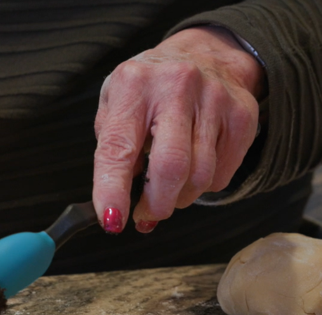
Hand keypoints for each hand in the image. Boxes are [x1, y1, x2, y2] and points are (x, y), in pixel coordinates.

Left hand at [93, 26, 264, 233]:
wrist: (203, 53)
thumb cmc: (148, 88)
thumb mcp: (114, 105)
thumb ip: (111, 149)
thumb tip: (118, 202)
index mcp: (133, 86)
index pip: (118, 148)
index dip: (112, 191)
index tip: (111, 221)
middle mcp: (176, 87)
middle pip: (170, 168)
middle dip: (155, 205)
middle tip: (145, 215)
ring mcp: (214, 99)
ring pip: (199, 177)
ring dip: (178, 198)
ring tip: (165, 191)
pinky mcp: (242, 115)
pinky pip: (221, 174)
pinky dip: (202, 186)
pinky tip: (191, 170)